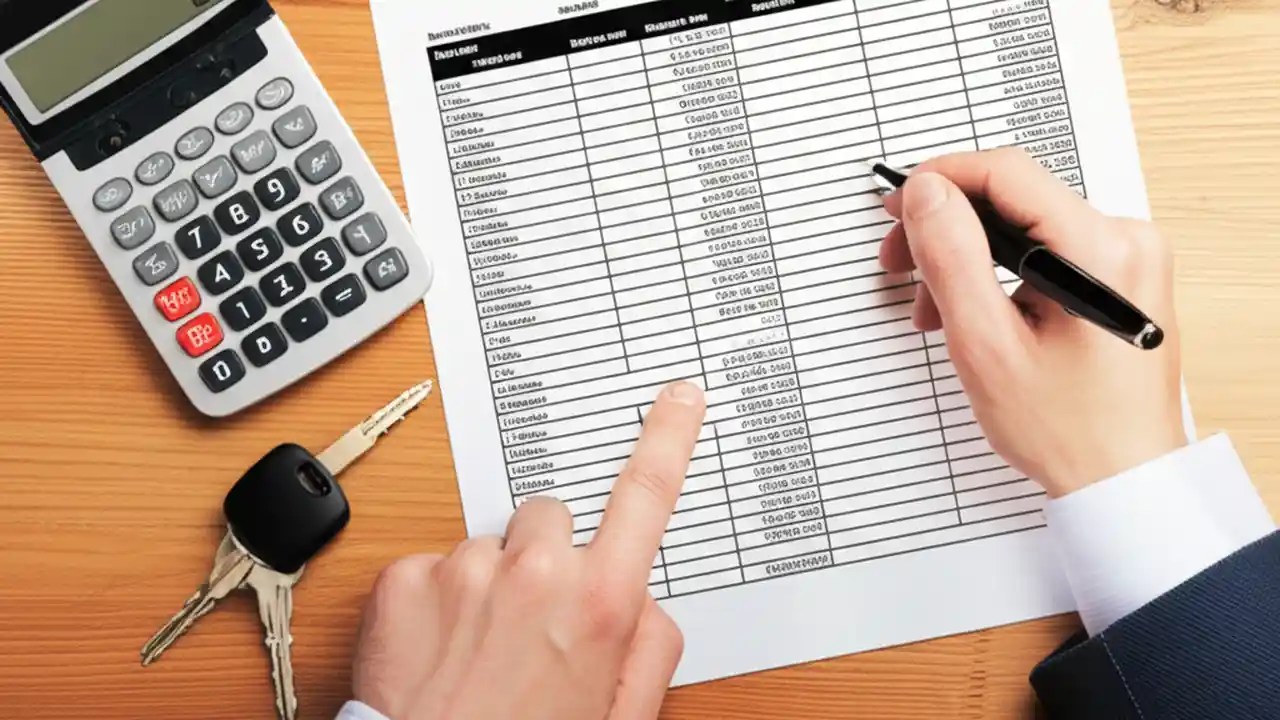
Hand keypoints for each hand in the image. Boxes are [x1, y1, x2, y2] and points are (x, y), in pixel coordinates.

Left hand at [351, 382, 706, 719]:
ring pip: (487, 545)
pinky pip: (430, 565)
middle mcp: (536, 573)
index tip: (678, 399)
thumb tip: (642, 600)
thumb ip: (649, 647)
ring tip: (476, 649)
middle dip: (544, 554)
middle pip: (551, 517)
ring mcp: (465, 570)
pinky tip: (436, 649)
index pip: (646, 497)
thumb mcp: (619, 713)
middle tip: (530, 619)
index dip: (668, 438)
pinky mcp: (404, 579)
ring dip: (486, 582)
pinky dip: (433, 600)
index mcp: (599, 604)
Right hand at [878, 148, 1185, 496]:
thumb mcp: (986, 344)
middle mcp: (1127, 241)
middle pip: (1014, 198)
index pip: (1007, 172)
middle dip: (947, 227)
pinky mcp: (1120, 278)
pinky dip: (999, 273)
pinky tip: (973, 312)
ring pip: (1024, 227)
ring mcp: (1129, 259)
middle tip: (898, 262)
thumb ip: (951, 257)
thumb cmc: (1068, 430)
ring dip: (968, 257)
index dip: (941, 178)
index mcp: (1102, 249)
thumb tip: (925, 192)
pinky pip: (1046, 251)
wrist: (1124, 480)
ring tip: (933, 311)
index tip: (896, 202)